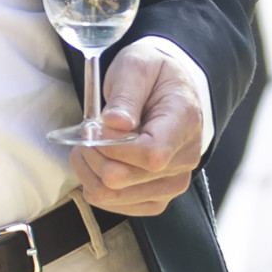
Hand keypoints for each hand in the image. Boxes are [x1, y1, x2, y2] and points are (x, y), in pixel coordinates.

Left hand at [71, 35, 211, 216]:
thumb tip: (115, 123)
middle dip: (92, 154)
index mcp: (184, 122)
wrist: (171, 90)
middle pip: (125, 177)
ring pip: (114, 195)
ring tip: (88, 146)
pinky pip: (116, 205)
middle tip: (86, 131)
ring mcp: (172, 183)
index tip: (94, 127)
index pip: (151, 154)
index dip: (113, 146)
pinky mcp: (157, 197)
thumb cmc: (154, 75)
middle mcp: (185, 159)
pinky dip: (96, 185)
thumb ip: (126, 93)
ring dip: (89, 171)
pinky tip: (97, 164)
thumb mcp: (138, 66)